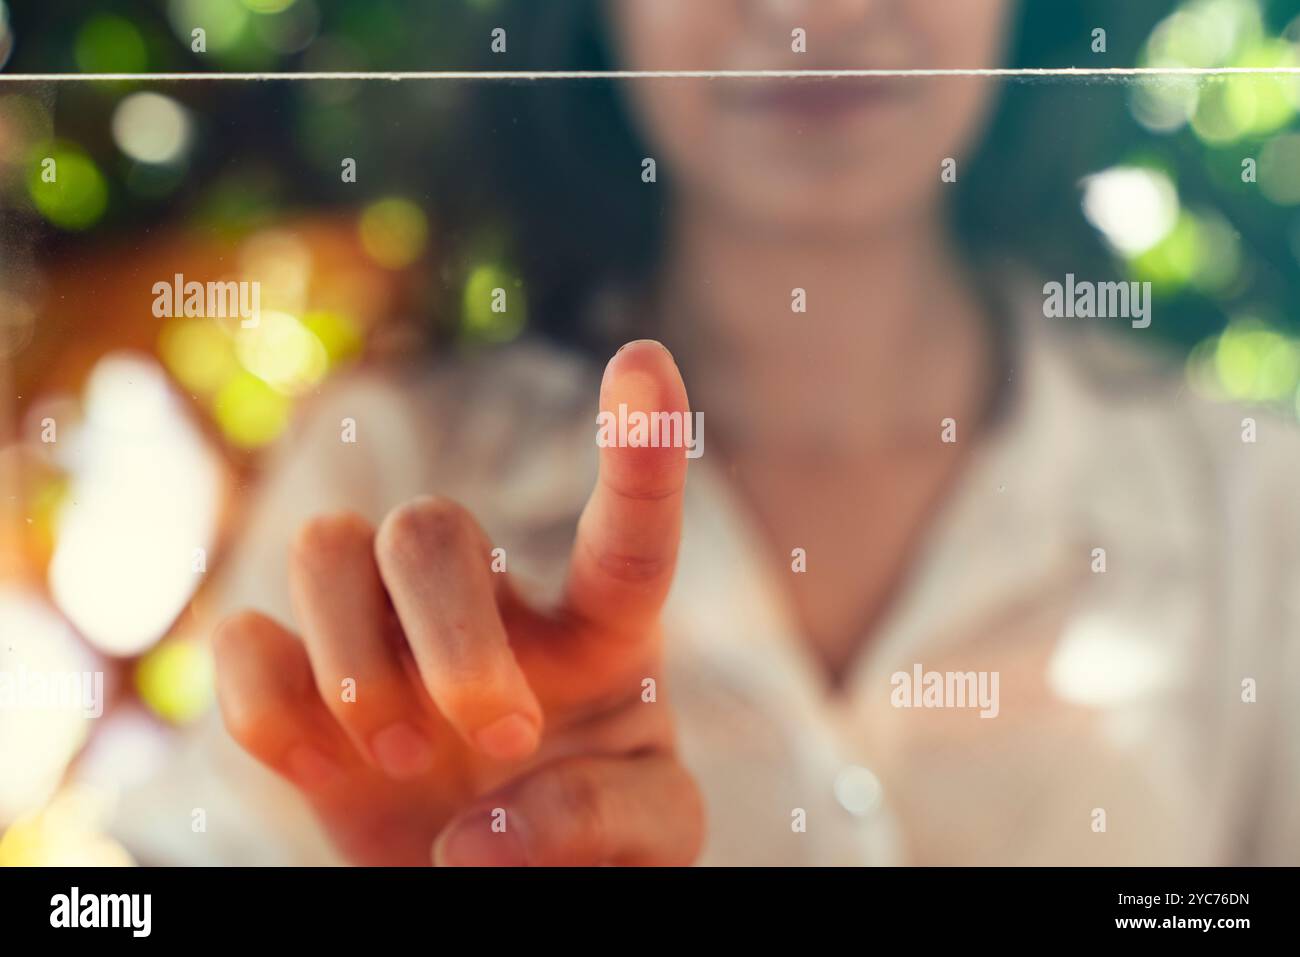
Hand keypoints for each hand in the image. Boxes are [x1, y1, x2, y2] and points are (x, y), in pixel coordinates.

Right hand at [212, 340, 703, 865]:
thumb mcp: (651, 838)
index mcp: (596, 631)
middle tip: (505, 735)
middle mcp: (485, 604)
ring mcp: (383, 635)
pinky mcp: (300, 685)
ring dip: (353, 660)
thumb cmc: (594, 842)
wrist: (495, 883)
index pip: (623, 533)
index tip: (645, 359)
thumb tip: (477, 836)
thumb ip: (601, 820)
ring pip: (323, 545)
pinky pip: (242, 642)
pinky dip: (268, 711)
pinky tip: (323, 769)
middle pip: (428, 527)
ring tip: (404, 760)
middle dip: (453, 637)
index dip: (637, 450)